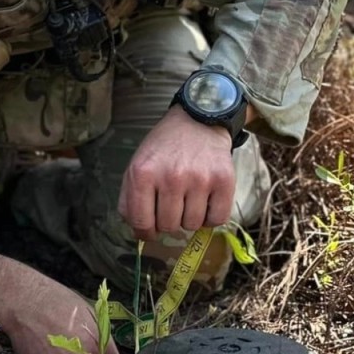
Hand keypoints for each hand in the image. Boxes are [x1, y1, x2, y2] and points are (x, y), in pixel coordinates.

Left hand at [118, 106, 235, 240]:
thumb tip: (138, 231)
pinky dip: (211, 216)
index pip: (141, 222)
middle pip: (169, 226)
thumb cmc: (165, 147)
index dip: (145, 232)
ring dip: (190, 217)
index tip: (150, 231)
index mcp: (143, 174)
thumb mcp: (137, 165)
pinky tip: (206, 200)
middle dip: (169, 220)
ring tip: (189, 196)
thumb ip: (130, 199)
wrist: (198, 121)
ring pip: (192, 225)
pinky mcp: (223, 181)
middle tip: (172, 203)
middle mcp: (171, 177)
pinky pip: (217, 219)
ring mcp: (199, 179)